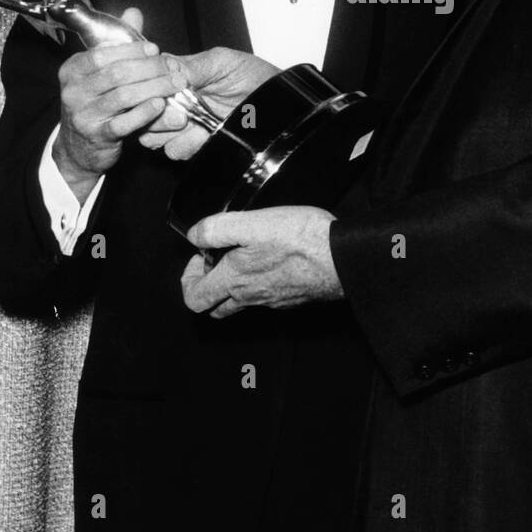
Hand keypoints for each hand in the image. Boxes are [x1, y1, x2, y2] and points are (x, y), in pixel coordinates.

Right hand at [53, 7, 189, 200]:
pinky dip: (145, 112)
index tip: (155, 49)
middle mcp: (73, 91)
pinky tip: (161, 104)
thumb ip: (118, 43)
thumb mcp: (101, 72)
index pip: (103, 54)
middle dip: (150, 68)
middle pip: (117, 73)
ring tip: (176, 84)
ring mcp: (83, 115)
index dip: (133, 50)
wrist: (79, 147)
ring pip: (123, 96)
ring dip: (155, 87)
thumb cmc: (96, 102)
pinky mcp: (97, 136)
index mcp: (72, 70)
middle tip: (174, 67)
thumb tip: (134, 12)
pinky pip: (124, 122)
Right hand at [139, 48, 279, 159]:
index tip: (161, 87)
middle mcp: (173, 101)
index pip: (141, 82)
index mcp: (175, 76)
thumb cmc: (253, 77)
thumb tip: (163, 65)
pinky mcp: (192, 145)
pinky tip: (203, 135)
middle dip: (156, 112)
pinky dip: (187, 144)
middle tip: (179, 110)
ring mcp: (181, 125)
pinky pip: (173, 150)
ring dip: (169, 130)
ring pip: (151, 135)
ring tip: (192, 121)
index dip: (144, 87)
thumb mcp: (222, 62)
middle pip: (140, 112)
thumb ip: (192, 65)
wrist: (277, 103)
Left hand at [181, 205, 339, 318]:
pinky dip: (259, 284)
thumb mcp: (252, 223)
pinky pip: (266, 299)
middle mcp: (251, 297)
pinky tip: (272, 262)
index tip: (198, 257)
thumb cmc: (301, 240)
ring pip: (241, 303)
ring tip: (242, 259)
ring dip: (232, 286)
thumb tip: (194, 235)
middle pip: (215, 307)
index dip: (187, 279)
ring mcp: (272, 301)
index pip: (195, 299)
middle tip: (215, 262)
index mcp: (235, 280)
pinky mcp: (292, 298)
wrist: (343, 258)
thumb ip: (217, 229)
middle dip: (208, 285)